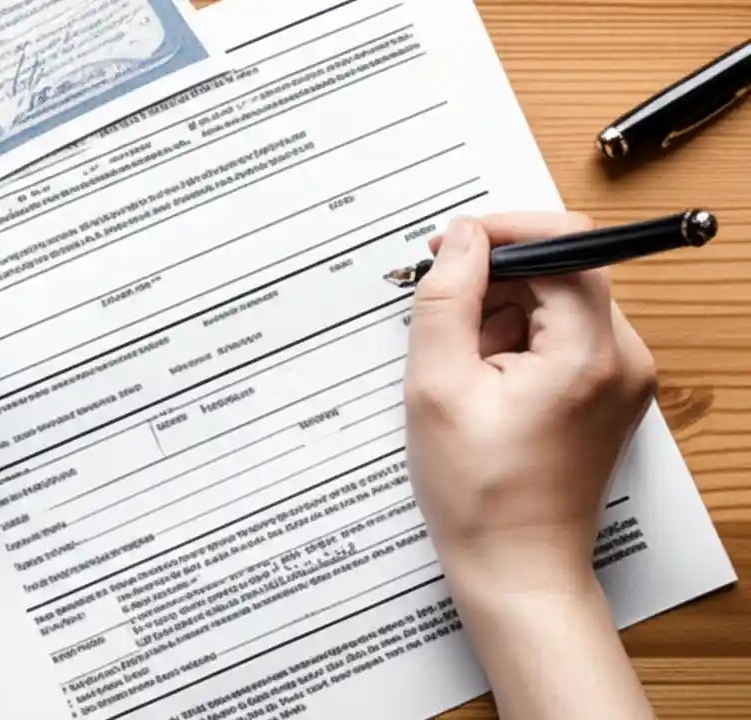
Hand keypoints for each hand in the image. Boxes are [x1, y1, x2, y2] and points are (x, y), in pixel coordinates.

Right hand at [404, 213, 656, 718]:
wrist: (515, 566)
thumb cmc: (480, 496)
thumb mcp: (437, 387)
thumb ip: (446, 300)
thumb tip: (462, 238)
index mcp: (587, 353)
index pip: (563, 244)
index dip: (501, 233)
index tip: (451, 249)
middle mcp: (621, 358)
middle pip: (562, 270)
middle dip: (496, 279)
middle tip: (444, 317)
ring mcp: (620, 376)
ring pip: (559, 302)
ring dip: (504, 312)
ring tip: (463, 366)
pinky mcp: (608, 392)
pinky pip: (563, 336)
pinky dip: (519, 340)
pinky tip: (484, 380)